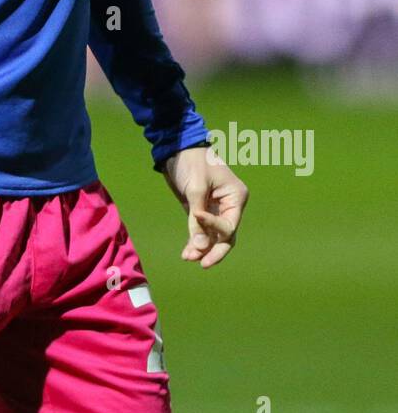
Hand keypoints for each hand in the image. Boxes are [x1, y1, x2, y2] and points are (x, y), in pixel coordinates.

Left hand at [158, 144, 248, 268]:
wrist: (176, 148)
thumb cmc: (192, 162)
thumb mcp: (196, 188)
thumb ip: (198, 220)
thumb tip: (201, 248)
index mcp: (236, 197)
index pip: (229, 223)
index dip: (213, 225)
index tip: (197, 214)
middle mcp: (229, 206)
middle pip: (226, 237)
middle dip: (214, 251)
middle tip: (203, 264)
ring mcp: (215, 211)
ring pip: (213, 238)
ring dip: (202, 249)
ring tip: (188, 257)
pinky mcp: (201, 212)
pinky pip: (202, 233)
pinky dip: (195, 243)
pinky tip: (186, 254)